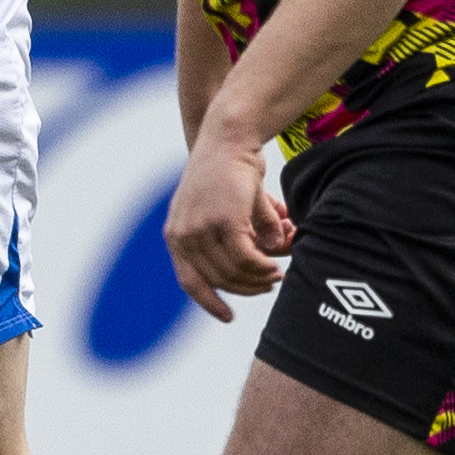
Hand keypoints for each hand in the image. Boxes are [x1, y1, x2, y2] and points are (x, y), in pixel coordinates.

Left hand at [163, 113, 293, 320]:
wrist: (228, 137)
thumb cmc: (228, 169)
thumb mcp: (221, 206)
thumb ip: (234, 235)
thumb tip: (268, 254)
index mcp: (176, 234)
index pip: (189, 280)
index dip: (209, 302)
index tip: (228, 317)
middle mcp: (183, 235)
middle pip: (218, 279)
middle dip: (248, 287)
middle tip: (271, 284)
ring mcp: (201, 228)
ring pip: (234, 271)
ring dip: (259, 277)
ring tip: (278, 274)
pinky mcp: (223, 221)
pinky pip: (246, 258)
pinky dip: (263, 266)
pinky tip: (276, 266)